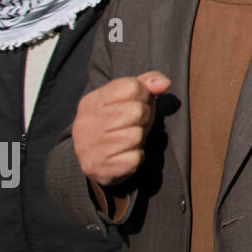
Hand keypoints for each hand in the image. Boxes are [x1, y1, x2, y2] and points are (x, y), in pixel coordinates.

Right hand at [72, 72, 168, 186]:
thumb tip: (165, 83)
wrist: (95, 160)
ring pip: (137, 135)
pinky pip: (136, 158)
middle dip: (144, 118)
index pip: (132, 87)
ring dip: (139, 138)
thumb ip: (147, 84)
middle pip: (137, 111)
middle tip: (133, 124)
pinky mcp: (101, 168)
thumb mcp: (129, 99)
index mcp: (92, 101)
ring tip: (127, 140)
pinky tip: (125, 155)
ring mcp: (90, 147)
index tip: (136, 104)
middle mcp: (86, 123)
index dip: (143, 95)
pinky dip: (137, 157)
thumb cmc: (118, 122)